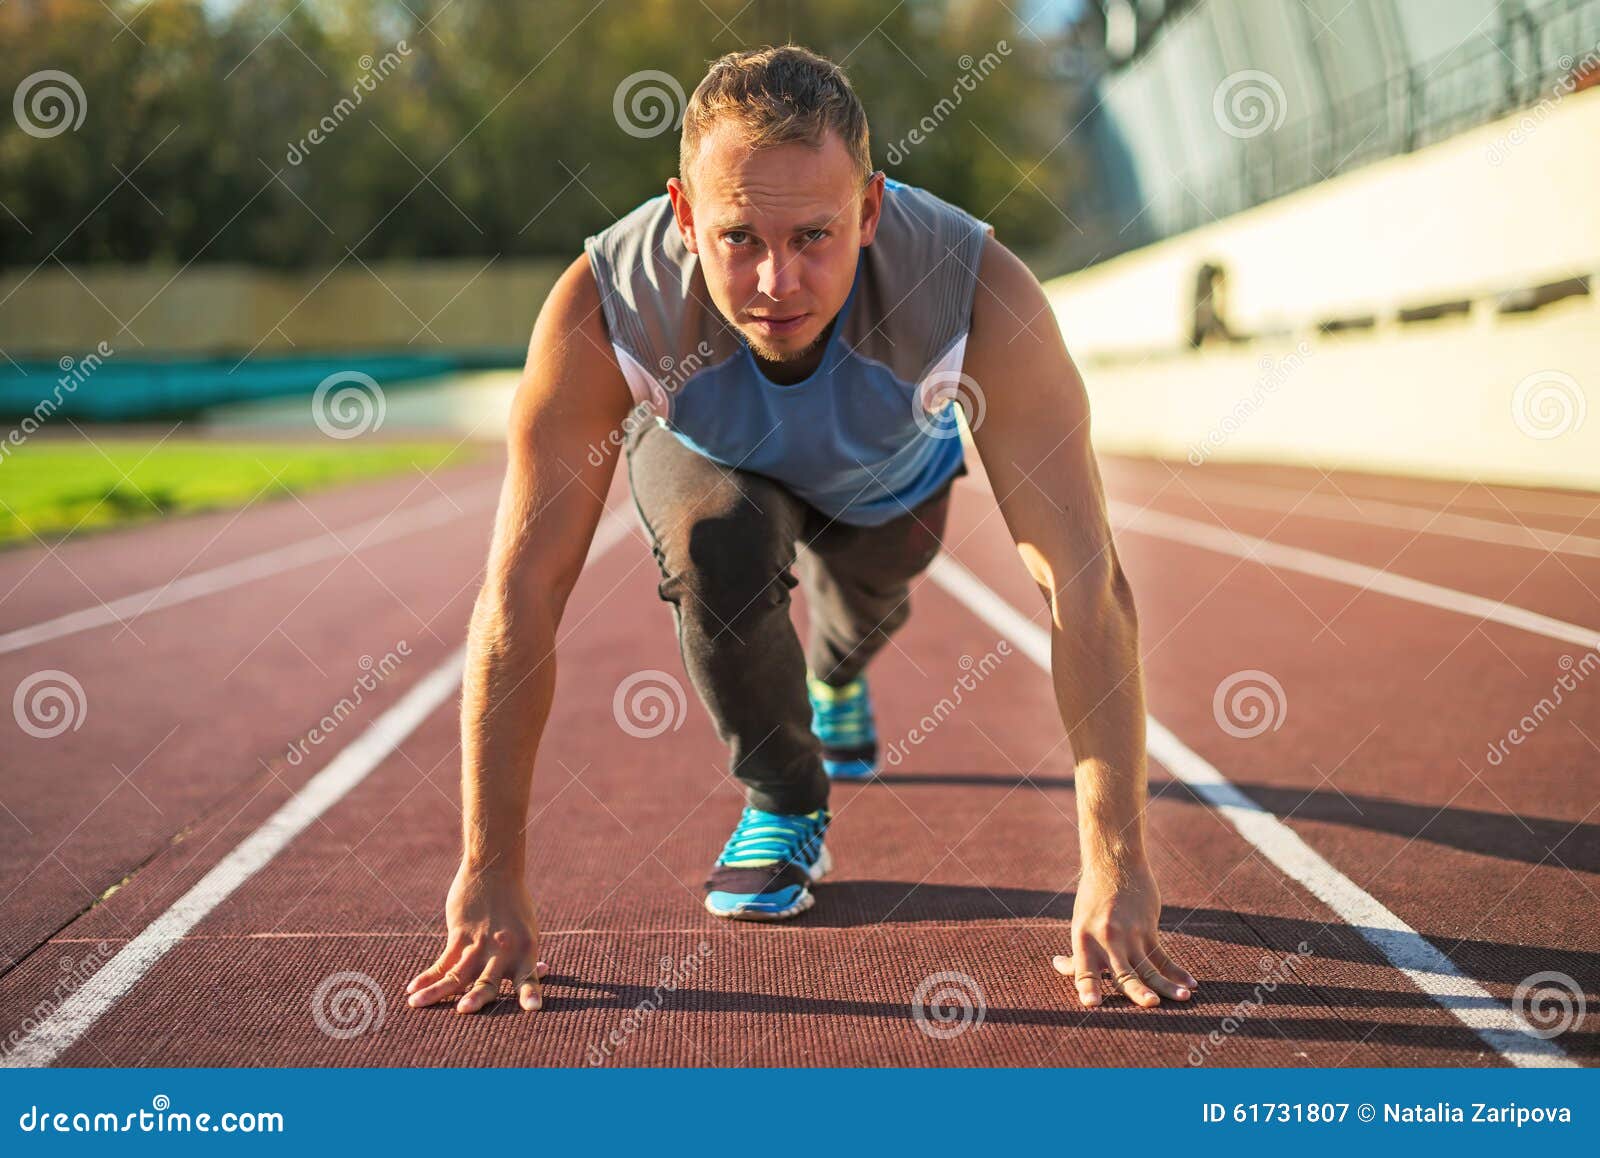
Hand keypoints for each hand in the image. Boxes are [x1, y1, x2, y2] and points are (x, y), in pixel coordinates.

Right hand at [406, 860, 545, 1013]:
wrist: (496, 869)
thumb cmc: (515, 904)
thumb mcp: (528, 929)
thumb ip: (528, 955)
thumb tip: (544, 971)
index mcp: (526, 950)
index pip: (529, 978)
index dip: (530, 994)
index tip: (533, 1009)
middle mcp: (503, 950)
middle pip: (487, 981)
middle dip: (476, 997)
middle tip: (464, 1010)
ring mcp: (479, 943)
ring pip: (456, 974)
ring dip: (436, 991)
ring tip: (416, 1004)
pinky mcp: (460, 934)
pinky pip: (442, 960)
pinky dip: (427, 976)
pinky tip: (413, 989)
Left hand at [1053, 857, 1196, 1008]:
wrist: (1114, 864)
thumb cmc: (1093, 899)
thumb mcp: (1080, 924)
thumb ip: (1077, 952)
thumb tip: (1059, 967)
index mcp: (1083, 940)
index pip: (1083, 970)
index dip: (1087, 987)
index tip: (1092, 1004)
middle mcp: (1106, 939)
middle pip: (1122, 972)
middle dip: (1136, 990)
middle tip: (1150, 1004)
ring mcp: (1129, 935)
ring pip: (1149, 966)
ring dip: (1166, 984)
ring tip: (1183, 998)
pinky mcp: (1147, 929)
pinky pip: (1163, 955)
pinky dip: (1177, 971)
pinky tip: (1190, 984)